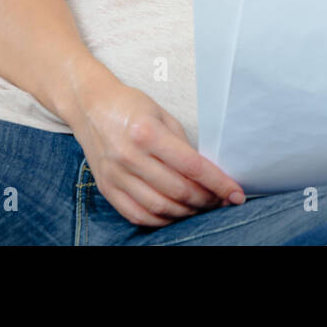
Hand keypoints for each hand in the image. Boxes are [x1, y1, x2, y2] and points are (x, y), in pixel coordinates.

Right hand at [70, 74, 245, 226]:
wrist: (90, 106)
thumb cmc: (131, 106)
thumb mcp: (163, 115)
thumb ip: (183, 145)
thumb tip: (206, 174)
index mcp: (147, 133)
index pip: (192, 167)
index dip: (218, 183)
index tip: (236, 193)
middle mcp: (129, 157)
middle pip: (178, 190)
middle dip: (207, 200)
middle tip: (222, 201)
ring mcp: (115, 175)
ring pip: (159, 207)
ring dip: (187, 212)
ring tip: (202, 207)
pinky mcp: (106, 187)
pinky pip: (137, 215)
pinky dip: (160, 220)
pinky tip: (176, 214)